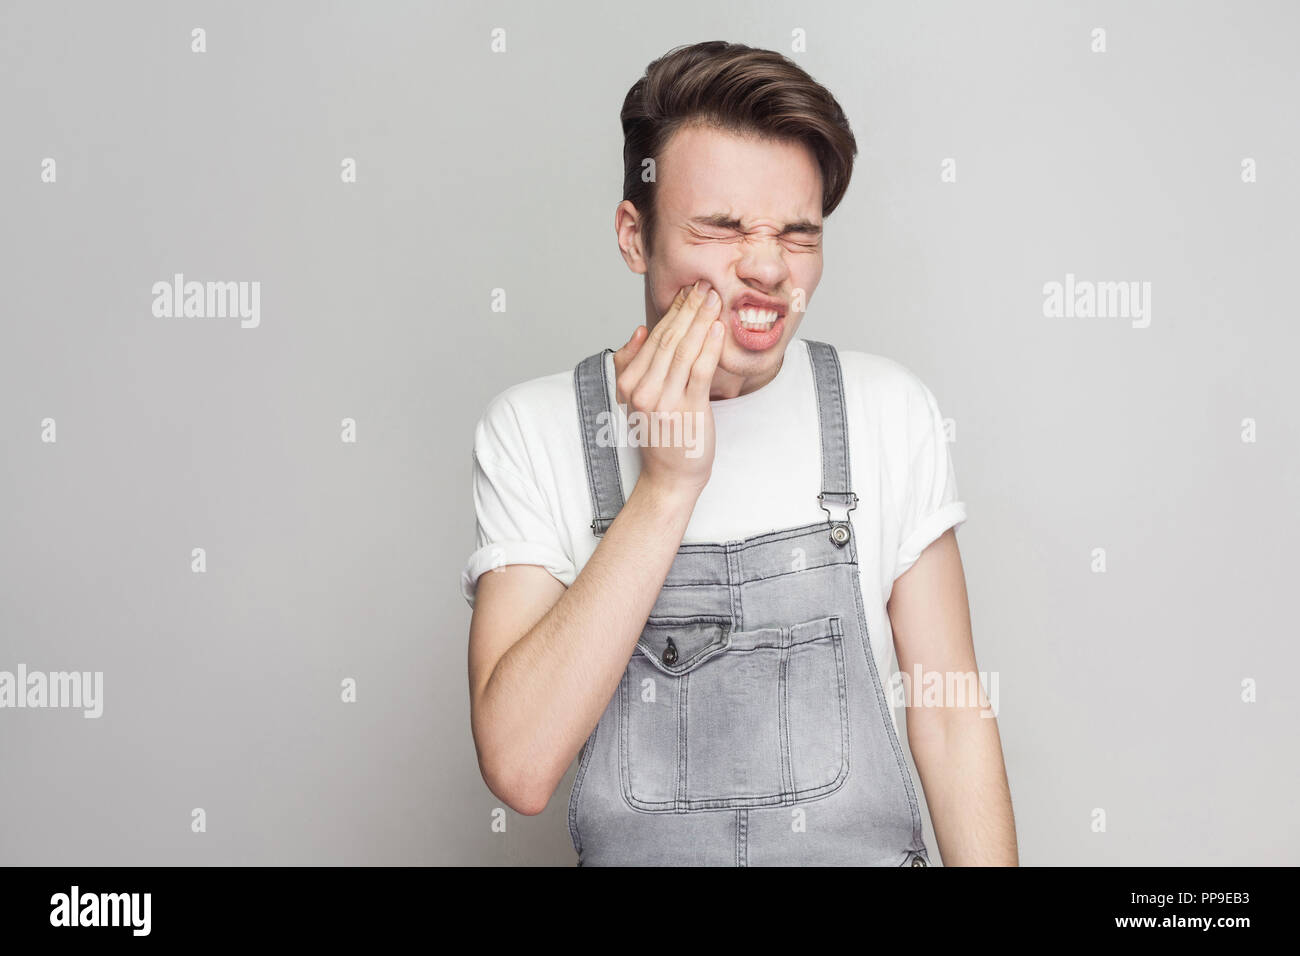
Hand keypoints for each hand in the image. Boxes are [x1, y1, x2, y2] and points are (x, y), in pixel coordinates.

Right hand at [611, 280, 724, 498]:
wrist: (669, 476)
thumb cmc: (660, 435)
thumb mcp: (635, 399)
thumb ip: (631, 364)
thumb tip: (640, 331)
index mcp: (628, 384)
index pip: (654, 338)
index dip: (672, 311)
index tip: (688, 290)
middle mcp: (642, 391)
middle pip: (668, 339)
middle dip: (688, 308)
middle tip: (704, 285)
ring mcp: (664, 402)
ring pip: (684, 350)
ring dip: (700, 320)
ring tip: (713, 298)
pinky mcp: (687, 411)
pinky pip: (699, 370)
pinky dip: (708, 346)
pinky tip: (717, 328)